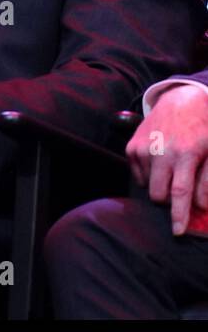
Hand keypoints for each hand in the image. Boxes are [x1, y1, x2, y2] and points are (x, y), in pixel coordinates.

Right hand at [126, 84, 207, 235]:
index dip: (179, 215)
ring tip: (172, 169)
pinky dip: (149, 175)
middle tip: (181, 189)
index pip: (180, 192)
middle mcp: (160, 152)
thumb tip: (201, 205)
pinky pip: (138, 174)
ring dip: (160, 185)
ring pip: (147, 186)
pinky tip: (160, 162)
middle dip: (169, 200)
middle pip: (159, 194)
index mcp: (185, 154)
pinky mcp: (131, 146)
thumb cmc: (204, 128)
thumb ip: (207, 180)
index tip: (177, 231)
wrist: (182, 100)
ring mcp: (143, 148)